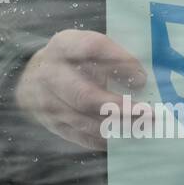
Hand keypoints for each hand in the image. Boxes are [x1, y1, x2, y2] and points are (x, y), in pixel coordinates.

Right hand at [14, 30, 145, 150]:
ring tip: (140, 126)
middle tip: (147, 113)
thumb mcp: (88, 49)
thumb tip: (140, 80)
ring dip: (115, 125)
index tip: (142, 77)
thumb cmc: (73, 60)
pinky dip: (102, 139)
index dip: (119, 61)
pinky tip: (121, 136)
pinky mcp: (50, 122)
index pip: (92, 48)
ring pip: (83, 120)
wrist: (35, 75)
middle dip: (119, 106)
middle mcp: (50, 74)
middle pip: (85, 95)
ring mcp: (46, 101)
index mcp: (63, 46)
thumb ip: (113, 58)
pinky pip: (79, 135)